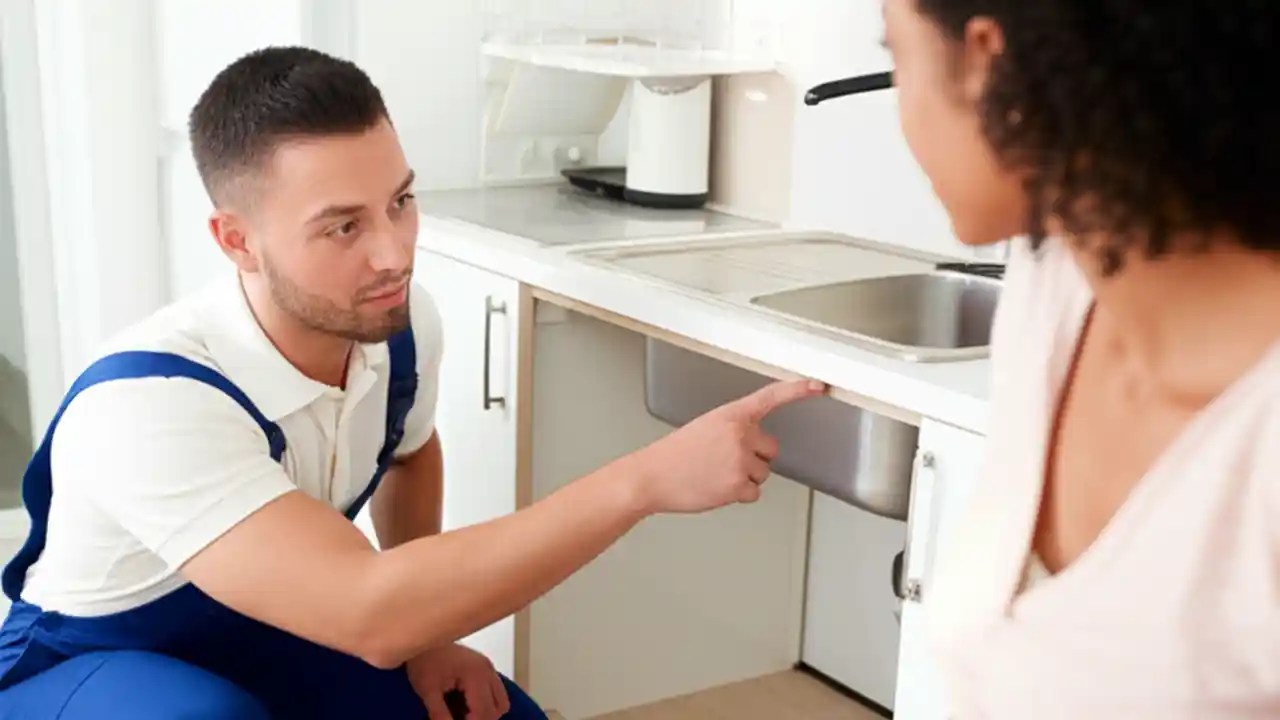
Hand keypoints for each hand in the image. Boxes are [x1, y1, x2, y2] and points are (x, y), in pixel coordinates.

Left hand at [407, 644, 509, 719]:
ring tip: (464, 715)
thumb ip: (440, 714)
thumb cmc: (423, 661)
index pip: (484, 711)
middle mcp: (487, 671)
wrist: (422, 638)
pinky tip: (466, 704)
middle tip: (460, 718)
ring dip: (486, 712)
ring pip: (501, 701)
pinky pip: (495, 691)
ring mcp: (488, 667)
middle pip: (497, 709)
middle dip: (480, 719)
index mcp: (475, 675)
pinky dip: (485, 702)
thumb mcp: (427, 691)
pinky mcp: (484, 666)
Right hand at [629, 378, 825, 513]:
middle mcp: (739, 434)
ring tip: (714, 474)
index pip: (770, 397)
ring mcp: (740, 460)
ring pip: (762, 474)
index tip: (818, 385)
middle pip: (770, 450)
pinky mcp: (736, 485)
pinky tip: (715, 487)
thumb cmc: (675, 455)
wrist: (651, 476)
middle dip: (755, 458)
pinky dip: (737, 494)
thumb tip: (754, 445)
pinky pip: (753, 493)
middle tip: (724, 460)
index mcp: (731, 415)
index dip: (797, 391)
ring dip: (743, 478)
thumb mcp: (706, 428)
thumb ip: (734, 430)